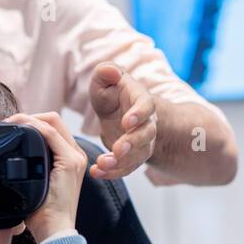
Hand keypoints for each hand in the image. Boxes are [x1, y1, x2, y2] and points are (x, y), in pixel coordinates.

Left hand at [4, 112, 88, 243]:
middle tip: (8, 123)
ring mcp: (75, 157)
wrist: (55, 231)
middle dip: (29, 116)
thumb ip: (30, 169)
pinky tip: (19, 129)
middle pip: (53, 120)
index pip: (52, 127)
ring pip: (52, 122)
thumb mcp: (34, 185)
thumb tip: (8, 159)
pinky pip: (51, 134)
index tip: (11, 127)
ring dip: (28, 118)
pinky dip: (34, 126)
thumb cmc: (42, 214)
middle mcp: (76, 155)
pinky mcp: (70, 162)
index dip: (31, 121)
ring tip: (10, 124)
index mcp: (69, 159)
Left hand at [90, 61, 157, 180]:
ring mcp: (142, 142)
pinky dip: (112, 172)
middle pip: (146, 134)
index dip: (139, 114)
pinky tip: (97, 173)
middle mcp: (147, 123)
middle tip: (119, 149)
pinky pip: (126, 168)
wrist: (118, 112)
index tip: (128, 122)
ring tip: (103, 164)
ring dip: (122, 162)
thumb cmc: (112, 93)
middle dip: (133, 143)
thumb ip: (105, 72)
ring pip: (138, 155)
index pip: (147, 106)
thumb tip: (110, 71)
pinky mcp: (132, 157)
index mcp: (141, 100)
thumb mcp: (105, 80)